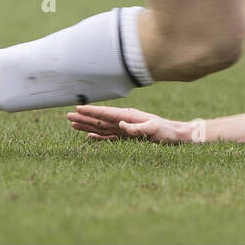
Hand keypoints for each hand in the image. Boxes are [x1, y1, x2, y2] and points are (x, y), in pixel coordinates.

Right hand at [67, 104, 189, 142]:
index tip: (78, 108)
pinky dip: (98, 136)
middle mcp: (124, 121)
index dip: (91, 111)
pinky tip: (89, 136)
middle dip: (84, 117)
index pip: (106, 113)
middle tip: (67, 116)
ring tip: (73, 124)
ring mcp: (124, 129)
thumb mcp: (153, 130)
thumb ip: (136, 128)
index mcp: (129, 116)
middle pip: (100, 119)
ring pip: (101, 127)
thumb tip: (120, 124)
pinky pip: (108, 137)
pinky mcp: (127, 137)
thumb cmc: (166, 132)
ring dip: (87, 125)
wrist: (176, 136)